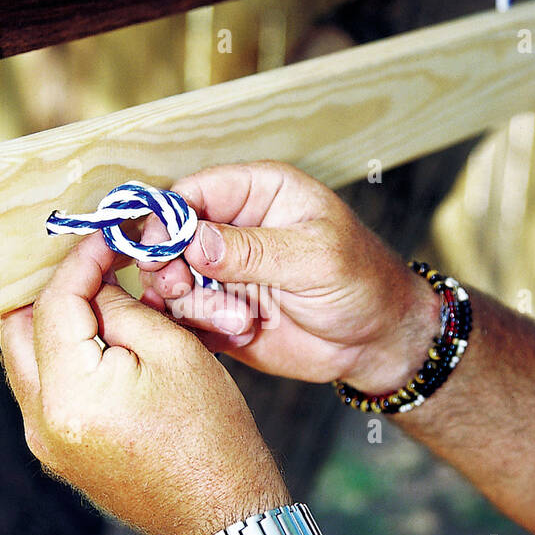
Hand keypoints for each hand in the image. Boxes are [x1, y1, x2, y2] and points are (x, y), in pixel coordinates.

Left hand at [0, 233, 289, 534]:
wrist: (224, 518)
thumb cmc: (213, 439)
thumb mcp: (174, 352)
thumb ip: (122, 309)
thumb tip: (95, 286)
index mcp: (71, 396)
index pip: (55, 304)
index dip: (80, 262)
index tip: (106, 239)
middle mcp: (43, 422)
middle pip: (18, 331)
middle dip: (50, 289)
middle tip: (87, 262)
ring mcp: (46, 443)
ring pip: (25, 361)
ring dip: (51, 322)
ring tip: (95, 294)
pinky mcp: (60, 454)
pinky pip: (43, 390)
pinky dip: (60, 357)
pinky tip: (97, 337)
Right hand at [139, 162, 439, 394]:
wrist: (377, 343)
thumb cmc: (362, 283)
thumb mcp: (315, 260)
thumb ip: (253, 250)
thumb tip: (193, 240)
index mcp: (259, 193)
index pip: (193, 191)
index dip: (167, 217)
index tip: (157, 247)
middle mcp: (234, 229)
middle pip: (170, 237)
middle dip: (168, 264)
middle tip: (179, 285)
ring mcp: (224, 272)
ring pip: (173, 280)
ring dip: (192, 302)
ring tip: (237, 318)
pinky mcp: (221, 311)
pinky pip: (187, 317)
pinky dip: (202, 328)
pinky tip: (241, 332)